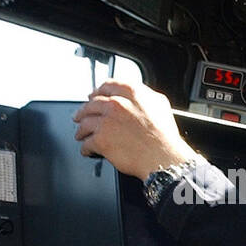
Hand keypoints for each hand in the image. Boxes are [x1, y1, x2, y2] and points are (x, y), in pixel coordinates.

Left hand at [72, 80, 197, 178]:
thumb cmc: (164, 137)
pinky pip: (86, 143)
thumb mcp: (160, 105)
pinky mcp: (101, 140)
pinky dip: (85, 148)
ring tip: (81, 135)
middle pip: (91, 104)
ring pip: (85, 123)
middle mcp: (116, 104)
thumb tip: (137, 94)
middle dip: (85, 111)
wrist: (164, 159)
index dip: (98, 92)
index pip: (106, 86)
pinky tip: (87, 150)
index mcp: (131, 93)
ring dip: (82, 129)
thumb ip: (145, 95)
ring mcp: (106, 122)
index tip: (93, 96)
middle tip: (81, 116)